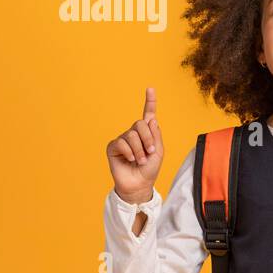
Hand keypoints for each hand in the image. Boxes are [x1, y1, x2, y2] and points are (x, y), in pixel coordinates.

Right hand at [107, 87, 163, 201]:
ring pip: (132, 135)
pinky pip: (121, 142)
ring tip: (141, 160)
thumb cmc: (149, 169)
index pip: (148, 115)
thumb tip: (151, 119)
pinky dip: (129, 152)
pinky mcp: (113, 147)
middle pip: (140, 124)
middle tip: (150, 152)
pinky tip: (131, 159)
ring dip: (140, 149)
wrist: (139, 184)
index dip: (150, 102)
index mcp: (147, 133)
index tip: (150, 88)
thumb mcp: (158, 151)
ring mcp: (122, 139)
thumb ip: (155, 135)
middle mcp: (134, 133)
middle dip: (148, 139)